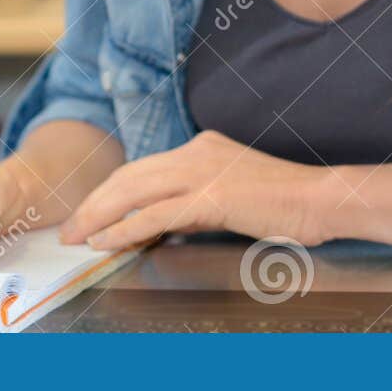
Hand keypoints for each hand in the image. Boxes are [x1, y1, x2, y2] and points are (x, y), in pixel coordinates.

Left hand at [57, 130, 328, 251]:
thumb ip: (198, 201)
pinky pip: (155, 214)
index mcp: (201, 147)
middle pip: (129, 176)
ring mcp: (203, 172)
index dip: (110, 192)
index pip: (142, 169)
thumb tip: (163, 223)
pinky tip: (106, 242)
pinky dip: (125, 228)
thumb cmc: (287, 203)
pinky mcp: (211, 197)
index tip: (89, 213)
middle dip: (93, 203)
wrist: (322, 198)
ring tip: (76, 237)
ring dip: (99, 215)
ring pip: (134, 191)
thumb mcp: (233, 193)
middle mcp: (196, 152)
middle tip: (69, 228)